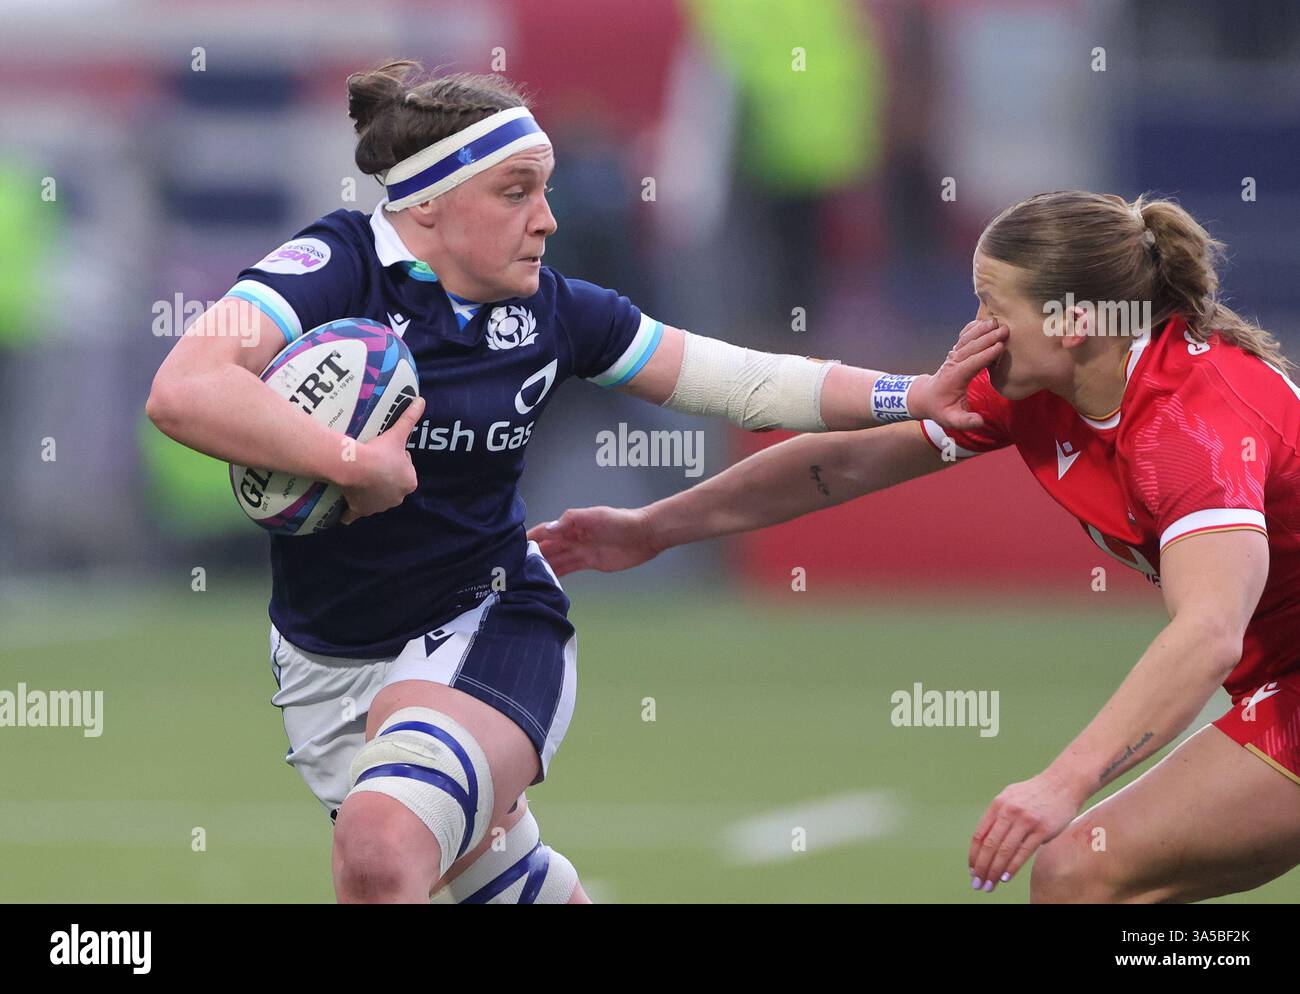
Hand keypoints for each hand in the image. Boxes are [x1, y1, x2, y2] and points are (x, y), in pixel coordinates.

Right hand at [339, 396, 424, 523]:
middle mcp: (398, 497)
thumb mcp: (398, 434)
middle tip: (371, 461)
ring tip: (360, 475)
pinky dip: (352, 513)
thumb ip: (410, 418)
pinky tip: (346, 513)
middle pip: (391, 483)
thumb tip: (422, 400)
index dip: (396, 459)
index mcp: (410, 481)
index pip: (405, 468)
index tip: (384, 451)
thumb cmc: (381, 451)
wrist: (357, 466)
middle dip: (384, 475)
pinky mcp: (362, 510)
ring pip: (376, 497)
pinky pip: (356, 514)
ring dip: (370, 489)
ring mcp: (379, 506)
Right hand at [525, 506, 661, 576]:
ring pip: (556, 559)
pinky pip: (568, 568)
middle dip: (531, 555)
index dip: (530, 538)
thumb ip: (572, 521)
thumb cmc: (621, 521)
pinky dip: (557, 573)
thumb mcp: (595, 517)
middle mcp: (572, 536)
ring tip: (524, 577)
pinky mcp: (589, 562)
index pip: (544, 531)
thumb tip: (548, 529)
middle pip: (547, 547)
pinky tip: (545, 580)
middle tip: (513, 568)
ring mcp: (580, 550)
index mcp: (571, 523)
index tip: (512, 548)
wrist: (644, 535)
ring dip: (542, 566)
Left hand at [907, 319, 1007, 431]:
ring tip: (997, 321)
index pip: (971, 363)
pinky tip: (983, 320)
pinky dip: (973, 327)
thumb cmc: (941, 409)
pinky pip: (964, 337)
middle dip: (987, 338)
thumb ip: (965, 421)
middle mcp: (953, 363)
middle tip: (1005, 330)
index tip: (1000, 346)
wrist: (927, 397)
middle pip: (971, 347)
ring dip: (981, 329)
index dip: (985, 355)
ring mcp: (954, 356)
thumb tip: (979, 422)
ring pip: (967, 339)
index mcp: (955, 377)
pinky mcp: (956, 352)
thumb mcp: (951, 420)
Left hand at [968, 770, 1079, 893]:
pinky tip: (1005, 877)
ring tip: (990, 885)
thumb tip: (984, 842)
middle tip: (977, 884)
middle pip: (990, 845)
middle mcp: (1008, 811)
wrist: (1062, 784)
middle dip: (982, 868)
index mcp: (997, 804)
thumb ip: (998, 817)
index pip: (979, 835)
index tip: (971, 870)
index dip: (974, 855)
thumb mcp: (1010, 798)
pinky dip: (1012, 867)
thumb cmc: (1035, 794)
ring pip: (1005, 851)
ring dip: (995, 871)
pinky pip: (1023, 852)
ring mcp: (1025, 820)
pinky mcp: (1042, 829)